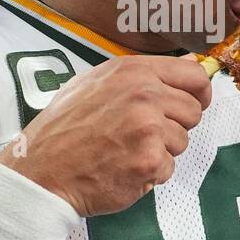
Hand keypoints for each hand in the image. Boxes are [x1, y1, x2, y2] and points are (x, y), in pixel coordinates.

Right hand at [0, 55, 211, 216]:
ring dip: (160, 152)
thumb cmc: (65, 129)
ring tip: (124, 151)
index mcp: (133, 71)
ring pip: (182, 142)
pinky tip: (122, 169)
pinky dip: (149, 175)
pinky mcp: (149, 160)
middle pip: (193, 111)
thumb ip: (144, 75)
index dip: (198, 95)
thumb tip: (192, 64)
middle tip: (142, 136)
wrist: (41, 171)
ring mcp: (148, 127)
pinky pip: (168, 168)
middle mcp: (144, 94)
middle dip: (174, 127)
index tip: (192, 105)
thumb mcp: (97, 84)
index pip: (194, 77)